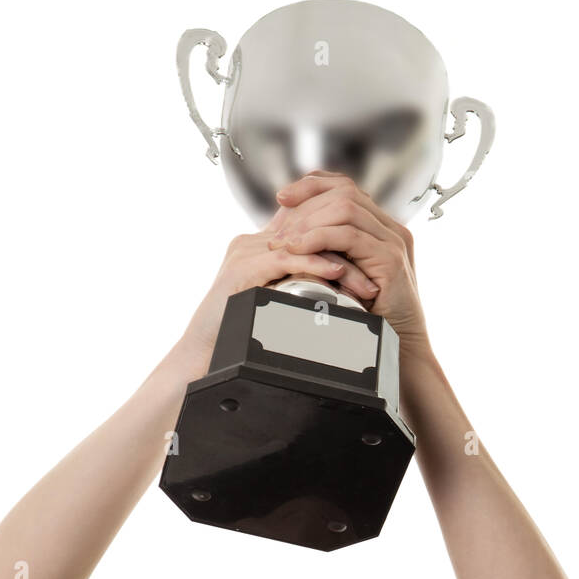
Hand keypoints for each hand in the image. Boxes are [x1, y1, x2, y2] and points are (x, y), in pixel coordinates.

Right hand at [180, 205, 380, 370]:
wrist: (202, 353)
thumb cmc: (234, 334)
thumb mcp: (273, 303)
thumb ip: (295, 289)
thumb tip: (334, 294)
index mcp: (259, 247)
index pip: (306, 225)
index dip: (341, 236)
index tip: (371, 256)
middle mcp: (252, 243)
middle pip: (309, 230)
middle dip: (348, 249)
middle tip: (377, 269)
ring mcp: (246, 253)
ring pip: (303, 244)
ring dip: (340, 260)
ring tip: (365, 280)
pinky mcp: (243, 268)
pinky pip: (287, 260)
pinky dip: (316, 265)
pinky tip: (337, 272)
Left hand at [267, 170, 430, 351]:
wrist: (399, 346)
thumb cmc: (371, 316)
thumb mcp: (345, 276)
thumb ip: (331, 253)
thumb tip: (292, 237)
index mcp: (381, 228)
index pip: (345, 187)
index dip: (312, 186)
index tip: (283, 198)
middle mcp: (391, 229)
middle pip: (344, 192)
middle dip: (305, 203)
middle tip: (277, 225)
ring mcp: (393, 241)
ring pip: (345, 208)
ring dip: (308, 222)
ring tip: (283, 241)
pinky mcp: (390, 259)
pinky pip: (349, 236)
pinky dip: (318, 239)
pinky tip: (298, 250)